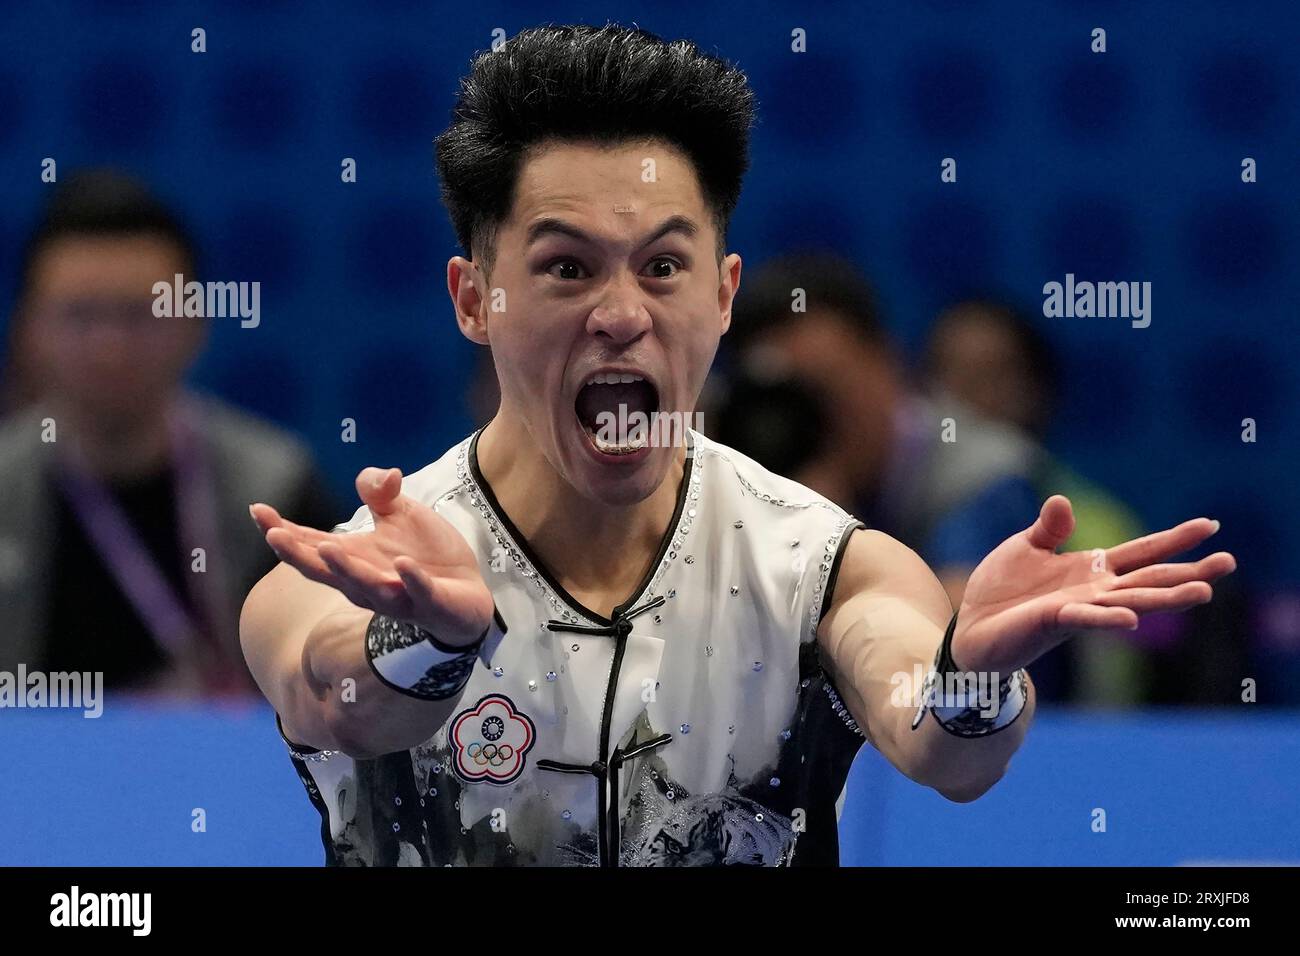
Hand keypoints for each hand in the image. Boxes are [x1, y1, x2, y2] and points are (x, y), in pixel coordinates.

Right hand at [249, 467, 493, 646]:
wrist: (467, 593)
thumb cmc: (425, 556)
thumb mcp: (402, 515)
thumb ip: (382, 494)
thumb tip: (385, 475)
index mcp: (352, 558)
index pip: (311, 544)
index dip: (282, 529)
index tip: (257, 509)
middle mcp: (365, 582)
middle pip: (325, 571)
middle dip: (299, 554)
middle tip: (274, 534)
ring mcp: (396, 596)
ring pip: (366, 586)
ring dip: (347, 569)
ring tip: (328, 549)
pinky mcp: (429, 603)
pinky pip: (418, 593)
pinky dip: (410, 580)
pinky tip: (402, 564)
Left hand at [951, 495, 1235, 673]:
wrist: (972, 625)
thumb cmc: (1002, 590)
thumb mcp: (1025, 547)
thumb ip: (1050, 528)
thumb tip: (1062, 501)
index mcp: (1091, 569)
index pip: (1142, 551)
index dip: (1174, 539)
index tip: (1210, 525)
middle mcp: (1094, 591)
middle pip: (1150, 578)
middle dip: (1189, 571)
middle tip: (1229, 562)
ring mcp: (1079, 608)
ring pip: (1130, 601)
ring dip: (1165, 597)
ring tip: (1203, 591)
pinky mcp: (1054, 621)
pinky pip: (1085, 618)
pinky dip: (1107, 617)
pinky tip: (1131, 617)